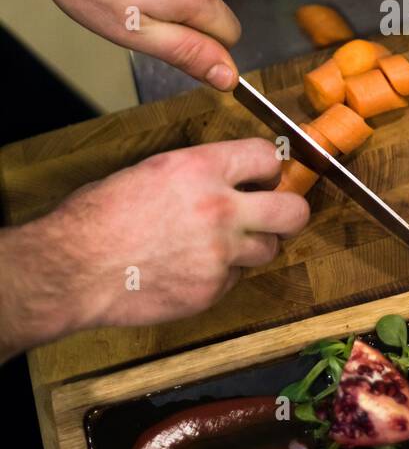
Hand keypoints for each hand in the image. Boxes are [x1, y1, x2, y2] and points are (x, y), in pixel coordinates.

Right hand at [0, 139, 308, 358]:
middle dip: (288, 210)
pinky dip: (221, 275)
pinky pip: (235, 279)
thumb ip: (196, 174)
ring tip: (220, 245)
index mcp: (201, 169)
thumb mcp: (150, 172)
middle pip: (293, 210)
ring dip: (252, 247)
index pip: (266, 157)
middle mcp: (221, 210)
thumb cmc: (99, 217)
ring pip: (268, 250)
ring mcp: (220, 255)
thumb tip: (223, 178)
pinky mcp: (211, 290)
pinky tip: (190, 268)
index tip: (267, 175)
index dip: (270, 167)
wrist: (74, 268)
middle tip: (276, 212)